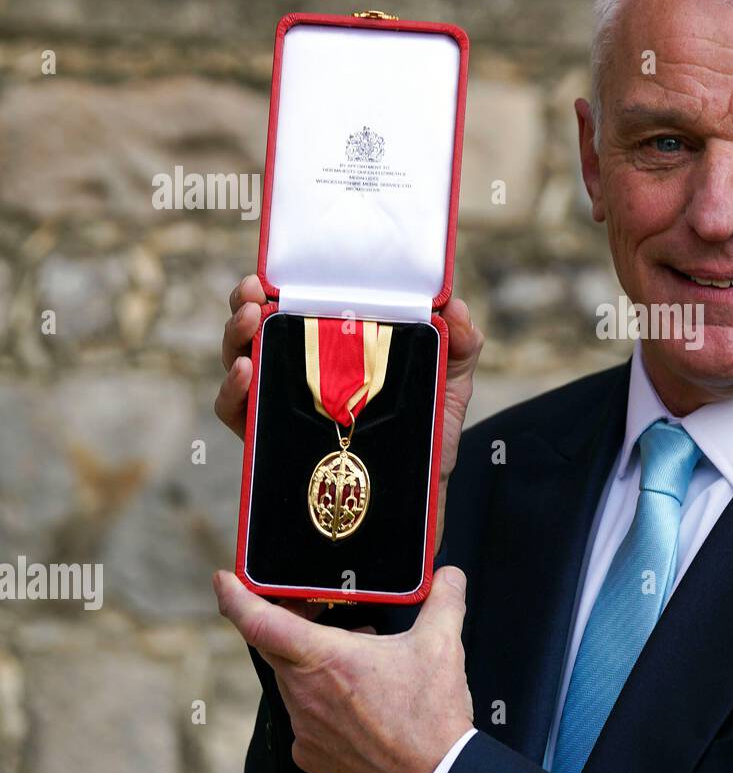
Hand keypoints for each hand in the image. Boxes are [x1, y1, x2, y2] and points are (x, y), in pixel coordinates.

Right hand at [213, 279, 484, 544]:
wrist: (420, 499)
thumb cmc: (428, 435)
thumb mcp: (449, 383)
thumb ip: (460, 344)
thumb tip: (456, 307)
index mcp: (334, 349)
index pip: (295, 307)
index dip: (275, 286)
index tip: (269, 273)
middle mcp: (300, 373)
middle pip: (256, 329)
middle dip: (245, 305)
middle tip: (253, 294)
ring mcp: (281, 406)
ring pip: (238, 363)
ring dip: (235, 339)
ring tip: (250, 323)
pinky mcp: (270, 442)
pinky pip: (237, 414)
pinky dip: (232, 391)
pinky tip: (247, 372)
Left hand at [214, 565, 474, 772]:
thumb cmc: (430, 718)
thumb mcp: (442, 646)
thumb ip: (444, 600)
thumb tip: (449, 577)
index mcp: (324, 659)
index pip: (259, 622)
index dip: (236, 597)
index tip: (224, 581)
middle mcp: (304, 694)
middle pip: (276, 647)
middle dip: (291, 622)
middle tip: (319, 608)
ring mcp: (305, 728)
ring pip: (294, 681)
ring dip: (315, 662)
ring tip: (358, 656)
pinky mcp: (311, 756)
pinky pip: (306, 716)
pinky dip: (324, 700)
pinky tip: (359, 700)